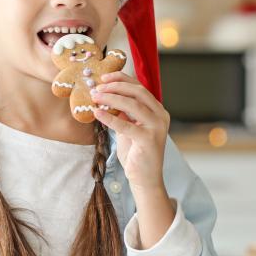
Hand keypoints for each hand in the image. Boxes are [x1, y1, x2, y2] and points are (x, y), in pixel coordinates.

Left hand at [90, 71, 169, 192]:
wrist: (145, 178)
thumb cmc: (135, 152)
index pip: (140, 88)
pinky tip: (97, 113)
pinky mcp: (149, 140)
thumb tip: (105, 96)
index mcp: (157, 110)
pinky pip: (126, 125)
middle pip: (138, 92)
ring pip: (133, 105)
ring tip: (95, 97)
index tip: (104, 77)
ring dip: (111, 98)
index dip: (122, 79)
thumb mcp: (128, 127)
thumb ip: (123, 113)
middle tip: (97, 87)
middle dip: (116, 86)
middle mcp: (161, 116)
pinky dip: (110, 118)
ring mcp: (157, 127)